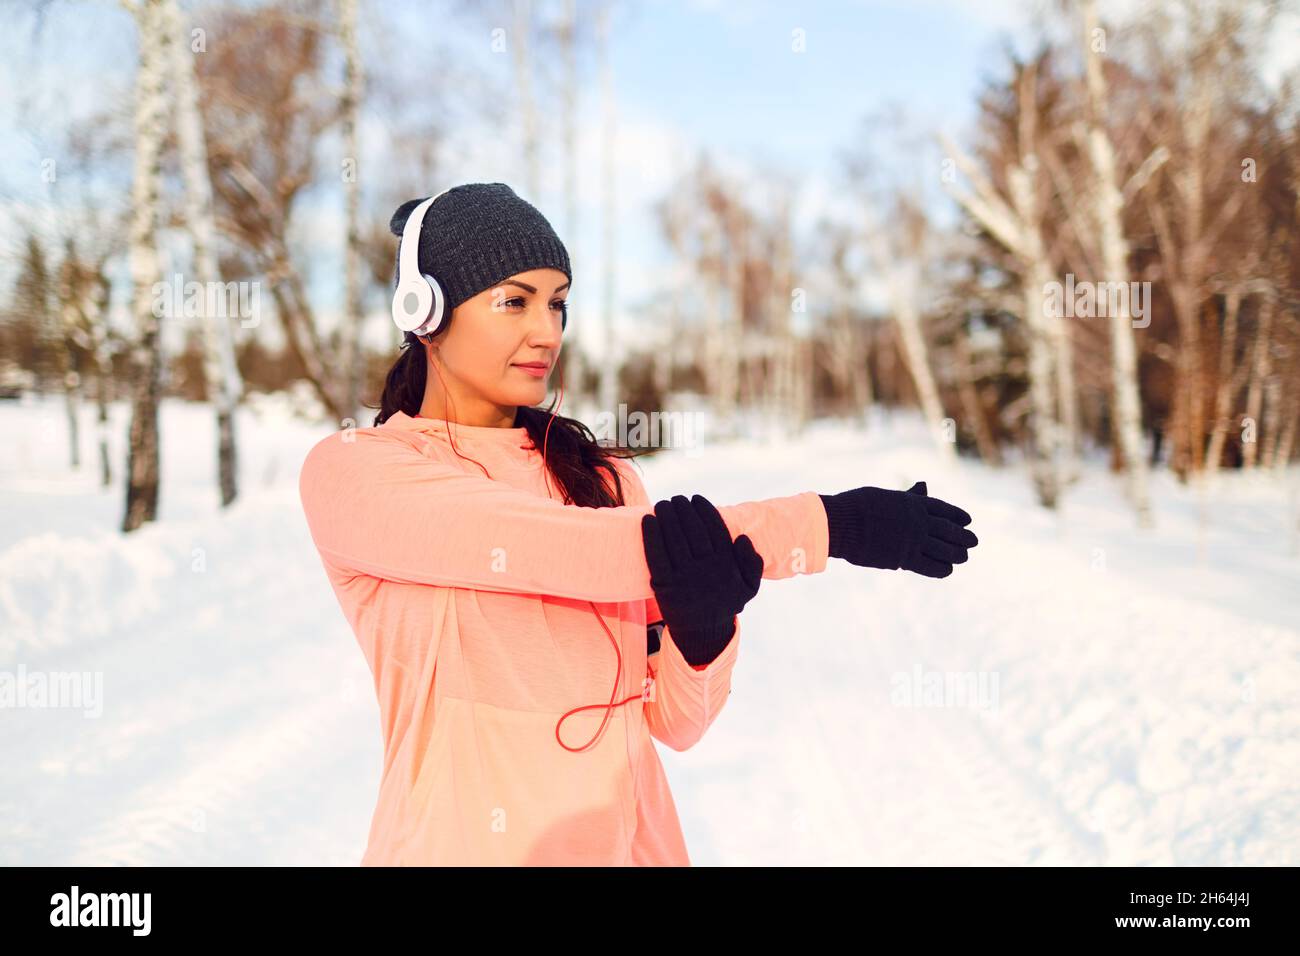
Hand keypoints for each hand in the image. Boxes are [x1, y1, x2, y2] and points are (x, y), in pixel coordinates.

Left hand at [640, 494, 763, 666]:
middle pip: (693, 531)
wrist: (702, 632)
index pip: (716, 530)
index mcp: (726, 565)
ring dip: (667, 517)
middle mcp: (706, 569)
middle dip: (684, 510)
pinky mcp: (664, 585)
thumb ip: (753, 563)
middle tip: (677, 499)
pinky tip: (648, 520)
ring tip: (663, 504)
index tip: (696, 499)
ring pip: (674, 539)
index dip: (705, 510)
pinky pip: (656, 555)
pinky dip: (651, 536)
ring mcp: (684, 577)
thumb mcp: (749, 587)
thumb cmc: (724, 602)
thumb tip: (743, 539)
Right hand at [818, 480, 977, 577]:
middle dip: (963, 537)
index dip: (957, 515)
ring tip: (963, 557)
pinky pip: (931, 566)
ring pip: (945, 550)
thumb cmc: (859, 505)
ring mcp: (914, 540)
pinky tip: (947, 570)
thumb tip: (924, 486)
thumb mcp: (887, 496)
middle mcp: (919, 521)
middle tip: (973, 542)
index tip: (968, 521)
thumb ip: (908, 496)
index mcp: (913, 502)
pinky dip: (942, 569)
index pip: (943, 509)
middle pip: (949, 530)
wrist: (844, 522)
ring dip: (957, 554)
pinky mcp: (905, 558)